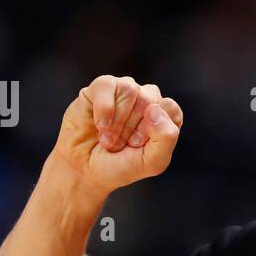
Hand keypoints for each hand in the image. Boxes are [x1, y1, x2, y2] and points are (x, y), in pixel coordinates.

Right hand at [52, 74, 184, 194]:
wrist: (84, 170)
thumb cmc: (121, 166)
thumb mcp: (152, 162)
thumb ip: (166, 138)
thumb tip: (155, 109)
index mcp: (164, 116)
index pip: (170, 109)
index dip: (154, 129)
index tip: (138, 145)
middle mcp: (146, 100)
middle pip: (149, 99)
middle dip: (132, 128)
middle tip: (121, 144)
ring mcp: (124, 91)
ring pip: (129, 90)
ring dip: (117, 121)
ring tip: (108, 138)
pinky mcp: (100, 88)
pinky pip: (107, 85)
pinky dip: (104, 108)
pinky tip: (100, 125)